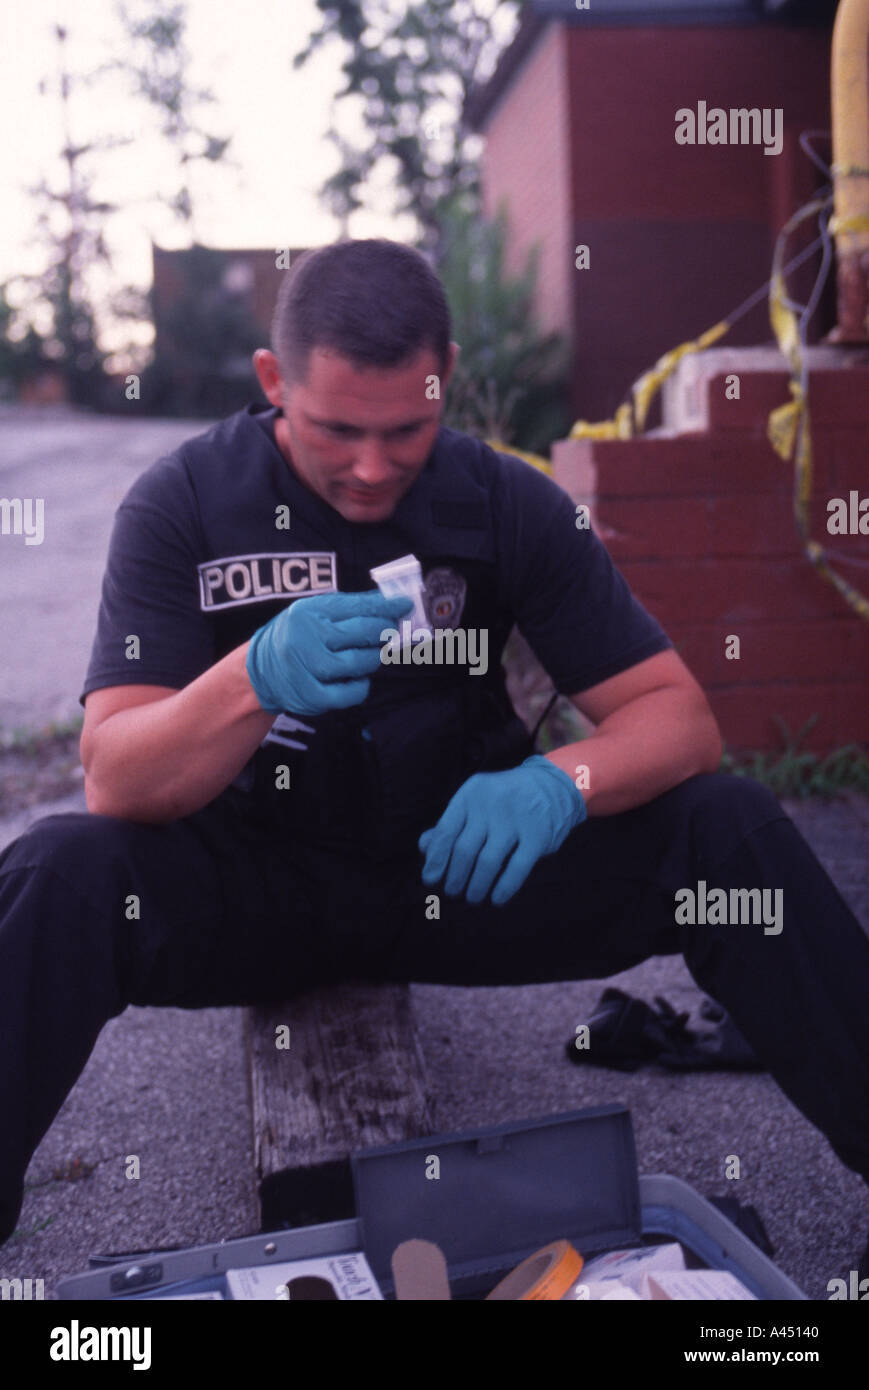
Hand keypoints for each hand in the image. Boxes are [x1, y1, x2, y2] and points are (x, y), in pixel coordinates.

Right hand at [245, 589, 413, 716]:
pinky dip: (361, 685)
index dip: (386, 607)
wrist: (260, 672)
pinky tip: (356, 678)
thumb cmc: (297, 637)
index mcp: (308, 612)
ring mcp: (307, 669)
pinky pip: (352, 692)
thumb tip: (389, 603)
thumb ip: (349, 607)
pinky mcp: (312, 696)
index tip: (404, 605)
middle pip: (364, 633)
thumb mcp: (314, 613)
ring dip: (374, 658)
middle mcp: (306, 638)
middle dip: (384, 631)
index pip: (357, 607)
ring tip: (371, 654)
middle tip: (390, 632)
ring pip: (360, 663)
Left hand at [418, 754, 586, 905]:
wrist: (553, 785)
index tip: (431, 879)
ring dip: (476, 887)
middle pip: (464, 850)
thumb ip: (450, 824)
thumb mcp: (475, 802)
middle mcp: (491, 804)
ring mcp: (516, 819)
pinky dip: (504, 888)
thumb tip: (425, 849)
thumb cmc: (504, 801)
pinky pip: (517, 868)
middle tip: (452, 892)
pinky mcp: (539, 835)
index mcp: (471, 794)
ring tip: (472, 897)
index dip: (436, 859)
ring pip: (488, 862)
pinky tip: (497, 899)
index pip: (446, 831)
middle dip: (454, 877)